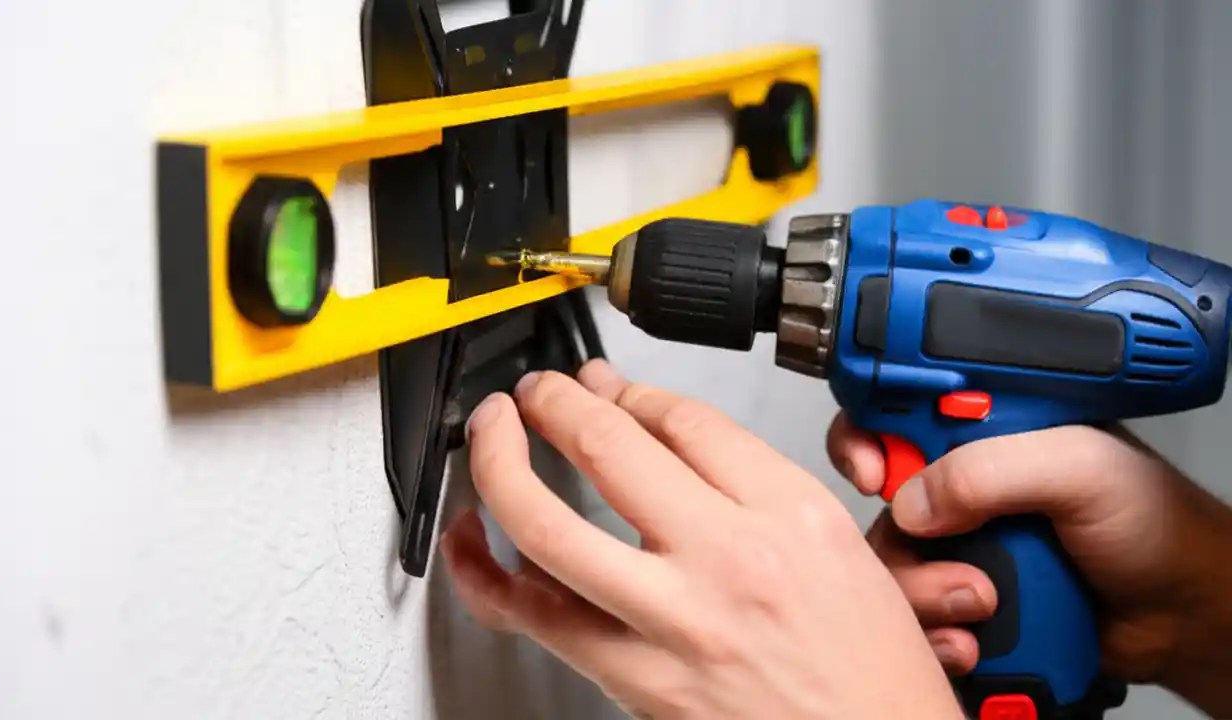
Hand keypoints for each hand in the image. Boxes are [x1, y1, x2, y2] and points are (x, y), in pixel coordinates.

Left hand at [440, 361, 961, 718]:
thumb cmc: (875, 677)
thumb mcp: (857, 554)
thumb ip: (769, 490)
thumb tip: (682, 443)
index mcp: (791, 515)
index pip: (685, 420)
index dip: (632, 391)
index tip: (611, 389)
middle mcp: (728, 558)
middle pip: (609, 446)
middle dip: (556, 402)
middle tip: (539, 392)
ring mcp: (673, 621)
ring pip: (549, 524)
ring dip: (501, 463)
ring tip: (492, 433)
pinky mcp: (636, 679)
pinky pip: (533, 616)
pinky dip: (482, 575)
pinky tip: (469, 543)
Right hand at [828, 415, 1231, 715]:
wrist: (1181, 615)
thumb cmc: (1153, 523)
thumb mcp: (1080, 468)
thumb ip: (991, 469)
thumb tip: (912, 499)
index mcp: (983, 430)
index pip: (892, 413)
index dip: (864, 440)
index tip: (871, 472)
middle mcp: (963, 484)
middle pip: (880, 502)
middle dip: (899, 538)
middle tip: (935, 547)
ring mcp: (961, 545)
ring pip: (892, 567)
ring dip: (925, 594)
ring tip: (982, 605)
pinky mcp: (962, 600)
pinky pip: (917, 618)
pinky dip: (937, 635)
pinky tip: (975, 640)